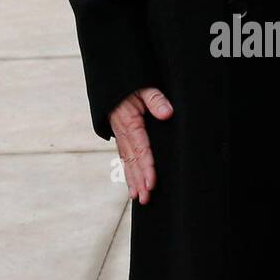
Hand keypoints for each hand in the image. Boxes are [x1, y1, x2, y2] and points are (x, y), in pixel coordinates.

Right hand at [109, 87, 173, 204]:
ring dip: (133, 180)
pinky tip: (132, 185)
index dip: (146, 167)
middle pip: (133, 160)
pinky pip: (123, 157)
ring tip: (139, 198)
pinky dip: (127, 172)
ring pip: (127, 161)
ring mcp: (120, 135)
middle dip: (139, 180)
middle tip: (146, 198)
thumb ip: (155, 99)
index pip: (140, 149)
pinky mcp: (120, 136)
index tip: (151, 183)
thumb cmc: (130, 85)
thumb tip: (167, 113)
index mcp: (129, 122)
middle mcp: (122, 132)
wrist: (111, 81)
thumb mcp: (144, 87)